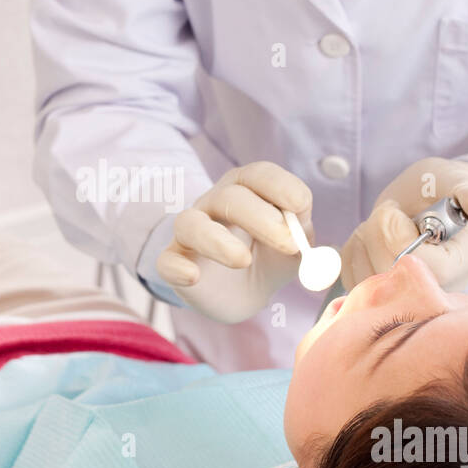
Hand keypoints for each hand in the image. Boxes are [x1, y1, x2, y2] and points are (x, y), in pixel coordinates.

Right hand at [155, 161, 313, 322]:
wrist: (246, 293)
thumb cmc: (269, 257)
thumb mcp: (294, 245)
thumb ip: (301, 233)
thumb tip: (301, 228)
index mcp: (247, 190)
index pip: (257, 175)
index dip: (279, 185)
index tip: (301, 204)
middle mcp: (214, 204)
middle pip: (229, 197)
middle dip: (260, 217)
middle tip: (287, 243)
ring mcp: (190, 233)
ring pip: (191, 223)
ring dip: (217, 240)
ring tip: (242, 260)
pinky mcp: (175, 262)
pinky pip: (166, 260)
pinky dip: (177, 266)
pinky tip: (193, 276)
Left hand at [340, 157, 467, 292]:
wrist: (432, 200)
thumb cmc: (446, 189)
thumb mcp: (458, 182)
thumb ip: (467, 193)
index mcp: (461, 263)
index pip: (422, 267)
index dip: (399, 238)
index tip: (398, 213)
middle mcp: (437, 287)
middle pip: (388, 274)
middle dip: (378, 233)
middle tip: (389, 212)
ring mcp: (408, 295)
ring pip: (364, 277)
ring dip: (365, 239)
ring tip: (387, 224)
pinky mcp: (381, 293)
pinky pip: (350, 275)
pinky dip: (354, 249)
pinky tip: (373, 237)